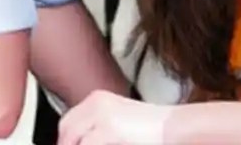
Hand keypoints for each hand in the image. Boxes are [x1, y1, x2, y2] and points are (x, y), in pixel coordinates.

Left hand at [57, 90, 171, 144]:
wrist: (175, 126)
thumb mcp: (119, 121)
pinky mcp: (109, 130)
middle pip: (66, 129)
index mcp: (97, 99)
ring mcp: (101, 116)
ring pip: (73, 138)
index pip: (68, 121)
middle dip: (66, 143)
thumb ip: (100, 128)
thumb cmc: (153, 128)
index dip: (65, 139)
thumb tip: (84, 139)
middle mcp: (96, 103)